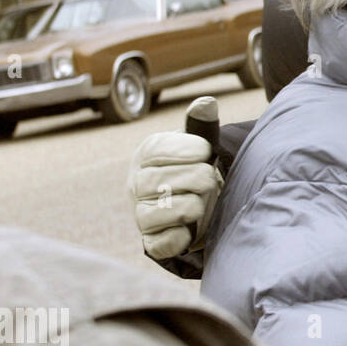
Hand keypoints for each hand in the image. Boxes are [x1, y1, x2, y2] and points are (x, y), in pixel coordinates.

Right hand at [128, 97, 223, 259]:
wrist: (203, 208)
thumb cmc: (198, 169)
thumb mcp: (201, 145)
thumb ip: (202, 125)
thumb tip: (206, 102)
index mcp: (147, 155)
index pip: (158, 150)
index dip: (189, 150)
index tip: (206, 152)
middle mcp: (136, 184)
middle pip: (159, 181)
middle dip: (195, 178)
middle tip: (210, 179)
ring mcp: (141, 214)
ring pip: (159, 212)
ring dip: (191, 207)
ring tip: (202, 202)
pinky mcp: (152, 242)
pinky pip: (161, 243)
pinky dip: (179, 237)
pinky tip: (191, 228)